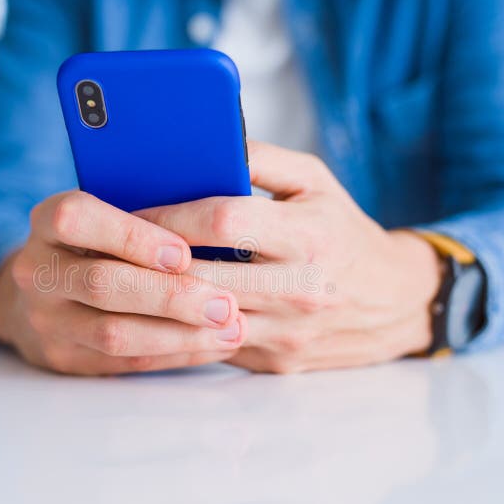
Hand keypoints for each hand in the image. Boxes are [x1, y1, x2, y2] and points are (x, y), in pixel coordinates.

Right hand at [0, 191, 246, 374]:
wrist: (44, 293)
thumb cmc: (96, 244)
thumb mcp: (107, 217)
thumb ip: (146, 218)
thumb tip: (218, 224)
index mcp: (47, 221)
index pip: (76, 219)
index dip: (130, 237)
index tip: (182, 253)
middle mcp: (36, 271)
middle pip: (102, 285)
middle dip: (170, 296)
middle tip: (225, 303)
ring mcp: (46, 319)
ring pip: (115, 334)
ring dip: (180, 334)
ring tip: (231, 328)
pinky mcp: (64, 357)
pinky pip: (127, 362)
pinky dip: (177, 353)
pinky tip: (214, 344)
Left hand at [136, 141, 441, 372]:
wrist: (395, 301)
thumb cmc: (346, 233)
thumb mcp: (317, 183)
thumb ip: (263, 160)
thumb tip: (208, 142)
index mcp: (309, 235)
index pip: (225, 221)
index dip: (172, 214)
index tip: (133, 208)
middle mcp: (300, 289)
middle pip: (203, 275)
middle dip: (149, 261)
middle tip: (108, 246)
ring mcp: (287, 332)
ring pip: (201, 320)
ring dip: (154, 300)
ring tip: (117, 279)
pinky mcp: (277, 361)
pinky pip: (213, 347)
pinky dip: (177, 330)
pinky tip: (148, 313)